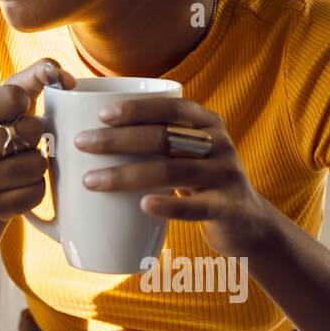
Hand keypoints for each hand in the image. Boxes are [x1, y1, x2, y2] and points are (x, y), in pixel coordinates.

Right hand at [0, 58, 76, 223]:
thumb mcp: (7, 98)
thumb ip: (35, 75)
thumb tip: (66, 78)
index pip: (13, 96)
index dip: (23, 103)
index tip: (12, 113)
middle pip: (28, 132)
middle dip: (33, 135)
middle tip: (17, 141)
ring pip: (35, 166)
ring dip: (37, 162)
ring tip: (19, 161)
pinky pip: (36, 194)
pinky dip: (36, 187)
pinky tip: (19, 184)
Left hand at [73, 96, 282, 257]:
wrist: (248, 222)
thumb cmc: (199, 181)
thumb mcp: (186, 152)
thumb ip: (156, 138)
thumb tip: (91, 130)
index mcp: (207, 123)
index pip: (171, 107)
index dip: (137, 109)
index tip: (101, 114)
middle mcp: (219, 143)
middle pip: (164, 137)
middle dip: (118, 139)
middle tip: (81, 143)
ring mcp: (226, 175)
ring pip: (172, 170)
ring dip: (127, 175)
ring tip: (91, 181)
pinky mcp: (228, 207)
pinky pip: (197, 206)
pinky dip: (169, 206)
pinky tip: (143, 205)